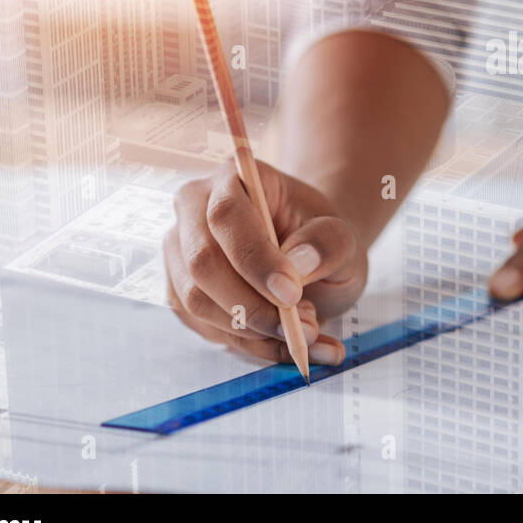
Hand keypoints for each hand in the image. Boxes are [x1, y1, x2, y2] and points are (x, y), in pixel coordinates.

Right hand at [162, 158, 367, 364]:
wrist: (310, 256)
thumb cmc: (321, 238)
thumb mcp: (343, 236)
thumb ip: (328, 243)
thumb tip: (298, 263)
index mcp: (233, 177)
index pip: (226, 216)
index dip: (254, 259)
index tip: (291, 294)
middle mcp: (194, 209)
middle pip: (201, 263)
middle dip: (253, 305)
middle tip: (304, 326)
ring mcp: (179, 252)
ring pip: (197, 302)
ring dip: (254, 330)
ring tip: (306, 330)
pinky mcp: (180, 292)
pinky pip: (204, 327)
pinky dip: (251, 345)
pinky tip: (288, 344)